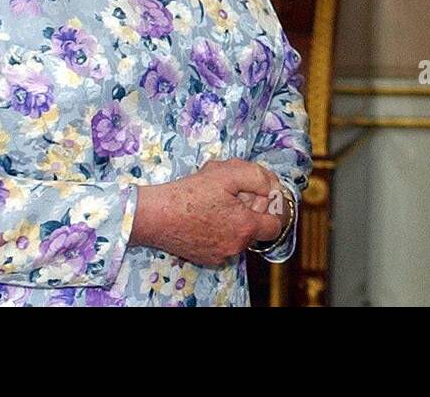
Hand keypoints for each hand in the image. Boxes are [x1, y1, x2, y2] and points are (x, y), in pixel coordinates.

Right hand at [132, 159, 284, 265]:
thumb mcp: (229, 173)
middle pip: (256, 227)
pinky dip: (219, 227)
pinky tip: (203, 211)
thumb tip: (272, 187)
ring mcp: (219, 255)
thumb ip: (258, 177)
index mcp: (245, 228)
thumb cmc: (190, 193)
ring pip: (238, 232)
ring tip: (214, 198)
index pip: (275, 225)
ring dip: (233, 215)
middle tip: (231, 190)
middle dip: (249, 206)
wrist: (154, 215)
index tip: (257, 194)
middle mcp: (235, 247)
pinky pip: (222, 240)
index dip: (270, 206)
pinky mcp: (204, 257)